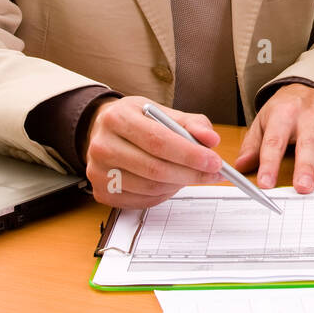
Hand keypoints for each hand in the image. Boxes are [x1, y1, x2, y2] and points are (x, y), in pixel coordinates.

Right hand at [82, 95, 223, 207]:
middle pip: (155, 168)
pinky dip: (164, 194)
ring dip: (179, 184)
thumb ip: (191, 123)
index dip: (190, 154)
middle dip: (191, 173)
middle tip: (213, 172)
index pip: (158, 141)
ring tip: (191, 174)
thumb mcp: (162, 112)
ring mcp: (99, 171)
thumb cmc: (136, 120)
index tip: (214, 161)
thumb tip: (211, 140)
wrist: (103, 131)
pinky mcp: (102, 192)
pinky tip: (171, 182)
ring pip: (151, 188)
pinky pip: (143, 200)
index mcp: (117, 118)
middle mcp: (103, 145)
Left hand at [234, 84, 313, 193]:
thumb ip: (253, 145)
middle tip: (302, 187)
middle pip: (308, 144)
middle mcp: (309, 116)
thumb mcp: (263, 121)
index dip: (269, 163)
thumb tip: (241, 166)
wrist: (307, 87)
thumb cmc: (284, 110)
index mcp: (284, 114)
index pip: (275, 141)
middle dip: (306, 167)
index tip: (265, 183)